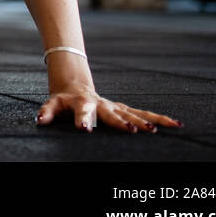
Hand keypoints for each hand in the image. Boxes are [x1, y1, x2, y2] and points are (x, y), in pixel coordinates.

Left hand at [36, 81, 182, 132]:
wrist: (74, 85)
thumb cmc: (64, 100)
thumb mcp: (53, 104)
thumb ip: (47, 112)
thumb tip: (39, 121)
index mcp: (81, 104)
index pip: (81, 111)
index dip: (82, 119)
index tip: (83, 129)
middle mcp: (101, 104)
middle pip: (111, 113)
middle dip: (121, 122)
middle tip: (132, 131)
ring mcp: (114, 106)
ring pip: (132, 113)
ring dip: (144, 121)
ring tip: (156, 130)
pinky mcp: (125, 109)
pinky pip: (143, 114)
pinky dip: (160, 119)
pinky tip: (176, 124)